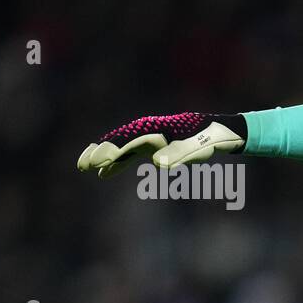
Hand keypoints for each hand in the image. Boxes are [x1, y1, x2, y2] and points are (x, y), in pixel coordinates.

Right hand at [77, 112, 246, 177]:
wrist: (220, 132)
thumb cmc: (210, 138)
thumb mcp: (198, 147)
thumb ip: (179, 154)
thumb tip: (158, 162)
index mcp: (156, 128)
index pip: (129, 140)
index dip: (112, 150)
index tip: (98, 162)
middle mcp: (149, 130)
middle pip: (119, 140)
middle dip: (100, 151)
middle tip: (83, 165)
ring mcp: (149, 137)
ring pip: (121, 147)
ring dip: (105, 157)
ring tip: (86, 168)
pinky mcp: (153, 145)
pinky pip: (130, 154)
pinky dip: (117, 162)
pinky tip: (105, 173)